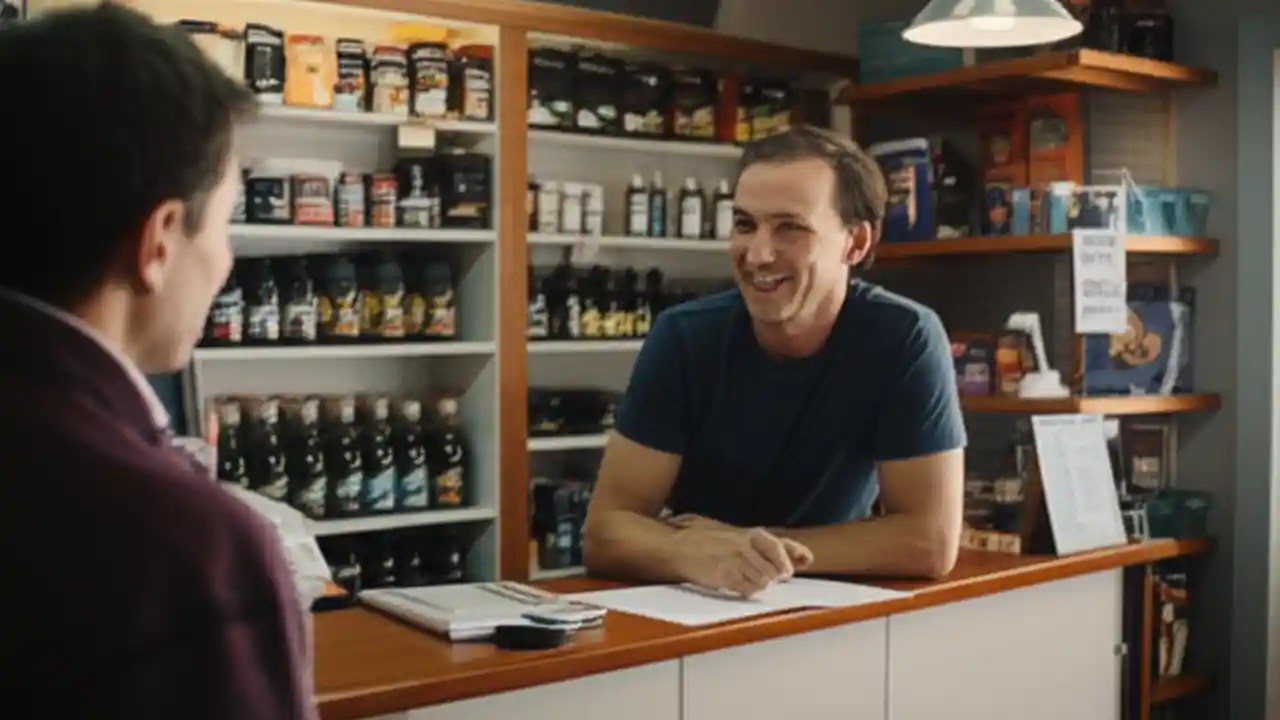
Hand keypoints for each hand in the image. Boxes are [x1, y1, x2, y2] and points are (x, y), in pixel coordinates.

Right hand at [670, 518, 814, 597]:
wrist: (675, 546)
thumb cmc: (698, 539)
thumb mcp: (729, 532)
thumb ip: (753, 541)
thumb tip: (774, 549)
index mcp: (748, 533)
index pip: (780, 544)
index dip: (795, 554)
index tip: (807, 559)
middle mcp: (746, 546)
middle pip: (776, 569)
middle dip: (774, 576)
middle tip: (766, 578)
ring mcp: (737, 560)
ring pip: (765, 581)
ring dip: (760, 585)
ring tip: (747, 581)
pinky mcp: (727, 575)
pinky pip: (749, 589)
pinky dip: (748, 591)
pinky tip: (739, 587)